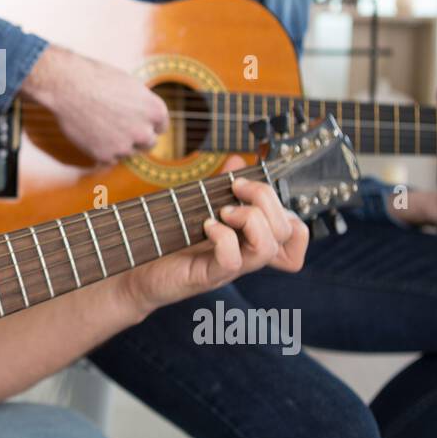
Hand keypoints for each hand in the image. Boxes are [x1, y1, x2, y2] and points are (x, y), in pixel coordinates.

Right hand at [22, 44, 168, 164]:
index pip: (161, 127)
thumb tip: (144, 118)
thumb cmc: (96, 79)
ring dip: (117, 143)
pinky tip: (90, 132)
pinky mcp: (105, 156)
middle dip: (136, 136)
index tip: (137, 122)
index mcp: (155, 110)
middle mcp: (144, 131)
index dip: (148, 123)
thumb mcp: (130, 86)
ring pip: (127, 151)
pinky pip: (108, 158)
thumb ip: (141, 106)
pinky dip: (101, 149)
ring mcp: (125, 146)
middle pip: (148, 143)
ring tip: (99, 123)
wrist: (68, 86)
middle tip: (118, 126)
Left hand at [122, 156, 308, 315]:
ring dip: (249, 219)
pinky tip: (206, 227)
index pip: (296, 231)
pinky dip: (222, 237)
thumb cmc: (171, 240)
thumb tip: (238, 161)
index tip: (249, 188)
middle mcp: (247, 254)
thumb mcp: (199, 205)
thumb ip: (221, 186)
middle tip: (235, 190)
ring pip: (267, 247)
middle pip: (286, 230)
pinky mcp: (208, 276)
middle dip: (265, 198)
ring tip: (223, 212)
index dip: (284, 207)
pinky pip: (232, 260)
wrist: (140, 272)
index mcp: (251, 237)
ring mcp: (230, 268)